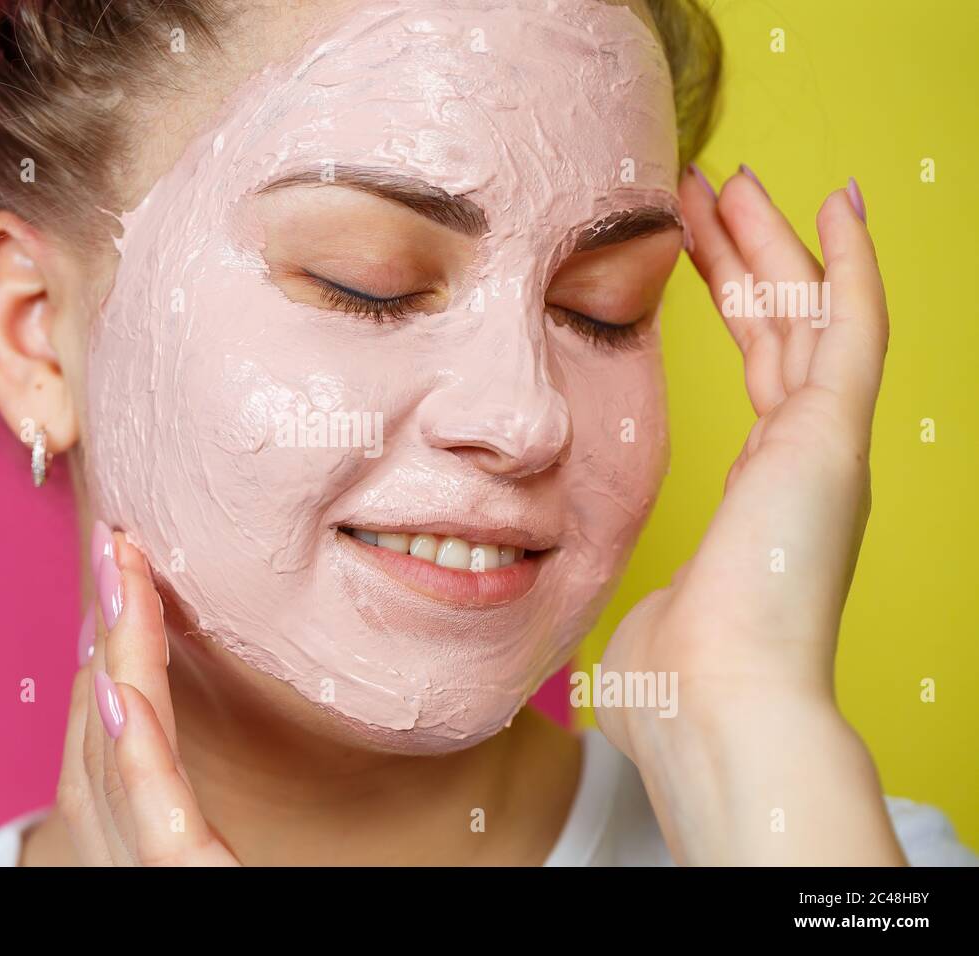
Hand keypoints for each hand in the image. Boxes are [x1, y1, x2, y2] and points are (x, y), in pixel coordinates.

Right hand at [55, 533, 239, 865]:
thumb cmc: (225, 903)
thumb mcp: (196, 843)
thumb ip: (174, 795)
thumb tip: (150, 705)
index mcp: (132, 839)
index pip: (106, 736)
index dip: (106, 651)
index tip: (115, 576)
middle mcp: (121, 851)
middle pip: (101, 730)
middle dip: (104, 634)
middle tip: (113, 546)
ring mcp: (141, 865)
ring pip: (115, 753)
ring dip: (117, 659)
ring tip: (118, 577)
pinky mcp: (175, 876)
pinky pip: (155, 811)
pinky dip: (135, 750)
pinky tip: (119, 691)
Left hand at [596, 166, 903, 863]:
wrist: (718, 710)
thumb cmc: (678, 684)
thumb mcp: (638, 618)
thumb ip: (626, 599)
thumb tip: (583, 647)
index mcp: (760, 494)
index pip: (753, 372)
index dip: (727, 304)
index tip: (685, 251)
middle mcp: (800, 463)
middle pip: (778, 331)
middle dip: (742, 256)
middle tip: (705, 195)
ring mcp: (820, 448)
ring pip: (806, 315)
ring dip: (772, 243)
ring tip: (733, 181)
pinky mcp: (831, 438)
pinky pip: (852, 327)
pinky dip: (850, 264)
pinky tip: (833, 204)